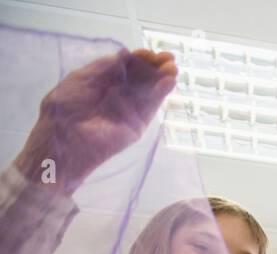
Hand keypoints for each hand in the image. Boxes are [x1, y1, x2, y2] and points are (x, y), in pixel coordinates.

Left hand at [14, 49, 176, 194]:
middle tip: (169, 58)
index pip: (126, 69)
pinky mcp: (137, 125)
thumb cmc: (64, 109)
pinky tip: (169, 82)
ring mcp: (129, 111)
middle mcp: (118, 96)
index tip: (149, 52)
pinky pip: (151, 108)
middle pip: (141, 79)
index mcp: (103, 84)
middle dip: (155, 67)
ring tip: (174, 68)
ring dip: (163, 79)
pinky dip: (161, 94)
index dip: (138, 59)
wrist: (64, 140)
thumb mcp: (80, 79)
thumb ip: (102, 68)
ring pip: (149, 92)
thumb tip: (124, 55)